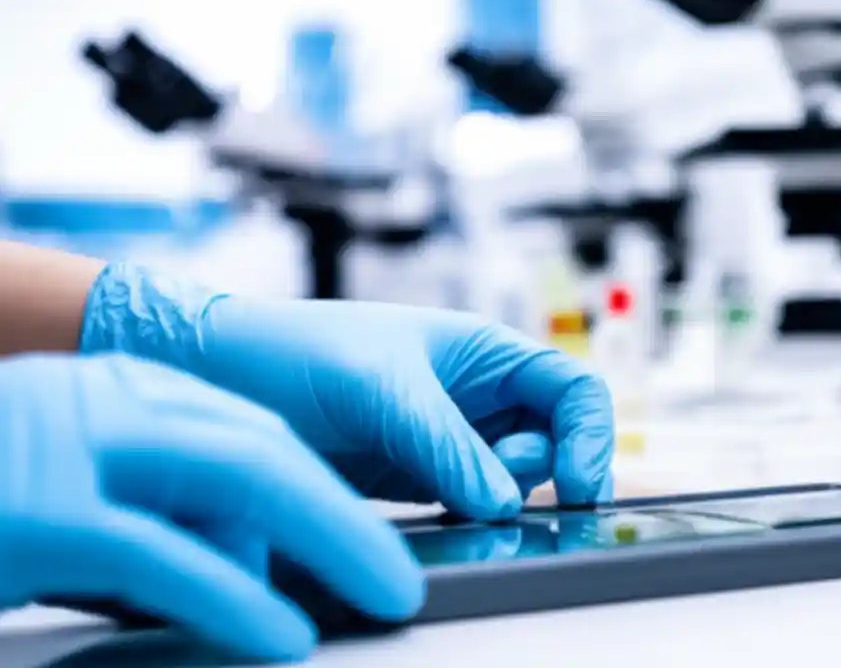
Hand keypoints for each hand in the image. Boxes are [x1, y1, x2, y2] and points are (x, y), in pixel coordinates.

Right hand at [0, 354, 421, 661]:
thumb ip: (150, 505)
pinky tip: (283, 630)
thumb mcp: (65, 493)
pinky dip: (237, 593)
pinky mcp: (35, 514)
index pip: (246, 433)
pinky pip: (165, 552)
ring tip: (382, 592)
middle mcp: (96, 405)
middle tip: (399, 573)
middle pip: (262, 449)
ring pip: (240, 480)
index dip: (319, 489)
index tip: (365, 536)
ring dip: (330, 541)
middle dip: (345, 514)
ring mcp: (64, 450)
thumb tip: (252, 555)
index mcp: (106, 397)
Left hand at [81, 264, 614, 519]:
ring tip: (456, 496)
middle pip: (557, 441)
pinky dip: (477, 519)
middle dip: (548, 471)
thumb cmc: (296, 352)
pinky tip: (452, 521)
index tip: (578, 482)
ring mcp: (454, 440)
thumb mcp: (379, 390)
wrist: (219, 379)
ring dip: (507, 498)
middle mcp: (479, 395)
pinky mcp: (424, 480)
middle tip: (500, 494)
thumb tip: (500, 501)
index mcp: (485, 351)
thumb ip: (446, 444)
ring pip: (519, 481)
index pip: (571, 389)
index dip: (589, 434)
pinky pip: (476, 505)